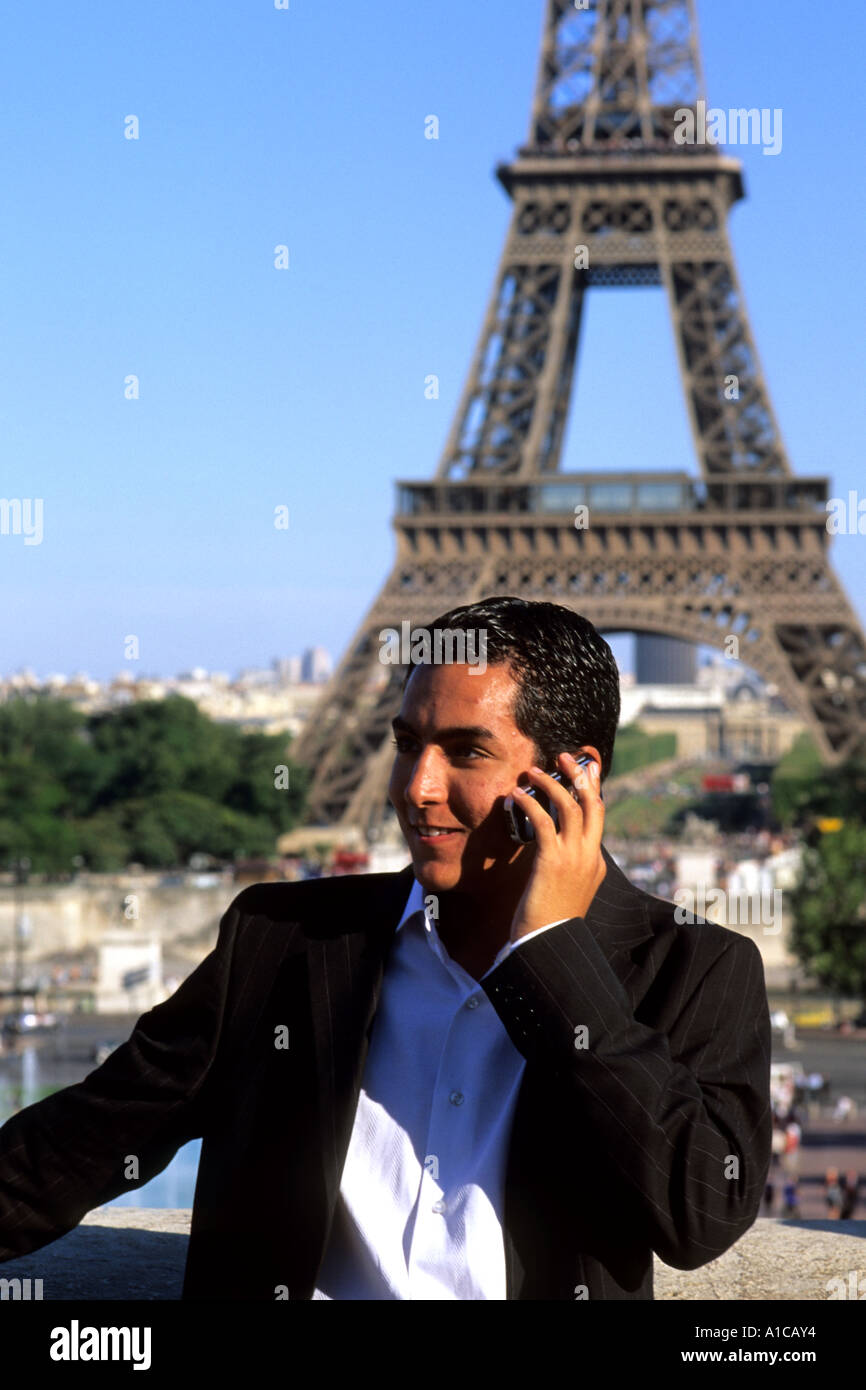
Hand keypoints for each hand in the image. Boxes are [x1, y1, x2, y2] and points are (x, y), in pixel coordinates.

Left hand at [508, 751, 605, 943]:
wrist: (545, 946)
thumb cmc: (547, 922)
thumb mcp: (563, 890)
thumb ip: (561, 866)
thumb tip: (546, 847)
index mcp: (595, 863)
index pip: (596, 817)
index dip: (590, 790)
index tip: (584, 770)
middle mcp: (590, 856)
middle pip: (593, 804)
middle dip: (581, 775)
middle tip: (566, 756)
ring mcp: (575, 858)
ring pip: (570, 806)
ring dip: (551, 783)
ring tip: (532, 771)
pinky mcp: (553, 861)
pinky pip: (544, 821)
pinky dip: (530, 803)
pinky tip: (515, 795)